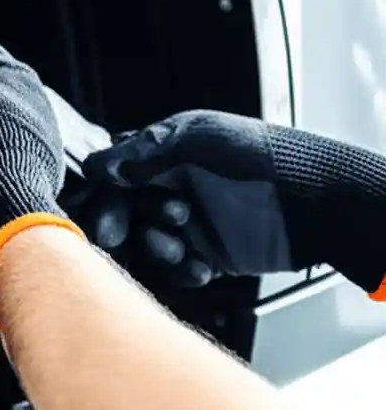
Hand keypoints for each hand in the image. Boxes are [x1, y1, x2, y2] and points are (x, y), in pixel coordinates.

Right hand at [82, 109, 385, 294]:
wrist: (312, 202)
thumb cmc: (258, 159)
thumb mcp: (196, 138)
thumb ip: (143, 151)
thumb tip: (98, 168)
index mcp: (165, 154)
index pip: (116, 175)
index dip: (102, 194)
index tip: (96, 212)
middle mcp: (172, 187)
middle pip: (124, 212)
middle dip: (122, 226)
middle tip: (116, 237)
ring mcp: (191, 223)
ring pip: (147, 243)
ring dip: (155, 248)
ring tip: (179, 248)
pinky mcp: (209, 254)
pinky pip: (178, 269)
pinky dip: (183, 271)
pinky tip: (200, 268)